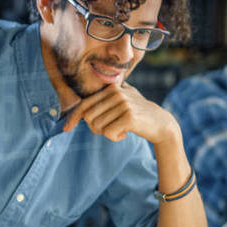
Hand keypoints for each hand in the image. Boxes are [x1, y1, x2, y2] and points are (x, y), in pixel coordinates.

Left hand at [63, 83, 178, 145]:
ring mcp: (123, 104)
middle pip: (89, 118)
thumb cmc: (138, 113)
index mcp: (112, 88)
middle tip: (109, 129)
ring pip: (98, 127)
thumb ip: (104, 99)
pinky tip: (125, 134)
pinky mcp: (129, 117)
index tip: (66, 128)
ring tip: (119, 130)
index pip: (84, 104)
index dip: (73, 117)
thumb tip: (79, 110)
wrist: (161, 123)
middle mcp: (116, 93)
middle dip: (95, 128)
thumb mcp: (122, 100)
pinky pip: (108, 133)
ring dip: (106, 133)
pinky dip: (114, 137)